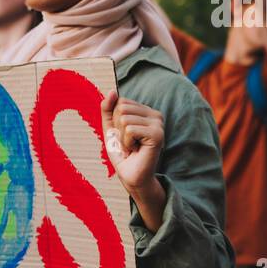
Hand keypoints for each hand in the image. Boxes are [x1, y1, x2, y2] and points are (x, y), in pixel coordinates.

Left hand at [100, 89, 164, 206]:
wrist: (131, 176)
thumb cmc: (123, 153)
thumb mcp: (111, 128)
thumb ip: (108, 109)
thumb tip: (112, 91)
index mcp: (147, 111)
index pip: (121, 101)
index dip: (115, 121)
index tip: (125, 135)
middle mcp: (156, 115)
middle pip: (122, 107)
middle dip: (118, 128)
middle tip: (128, 142)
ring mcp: (158, 124)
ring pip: (125, 118)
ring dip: (122, 137)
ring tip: (132, 147)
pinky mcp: (157, 134)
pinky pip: (130, 129)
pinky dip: (127, 143)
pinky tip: (136, 150)